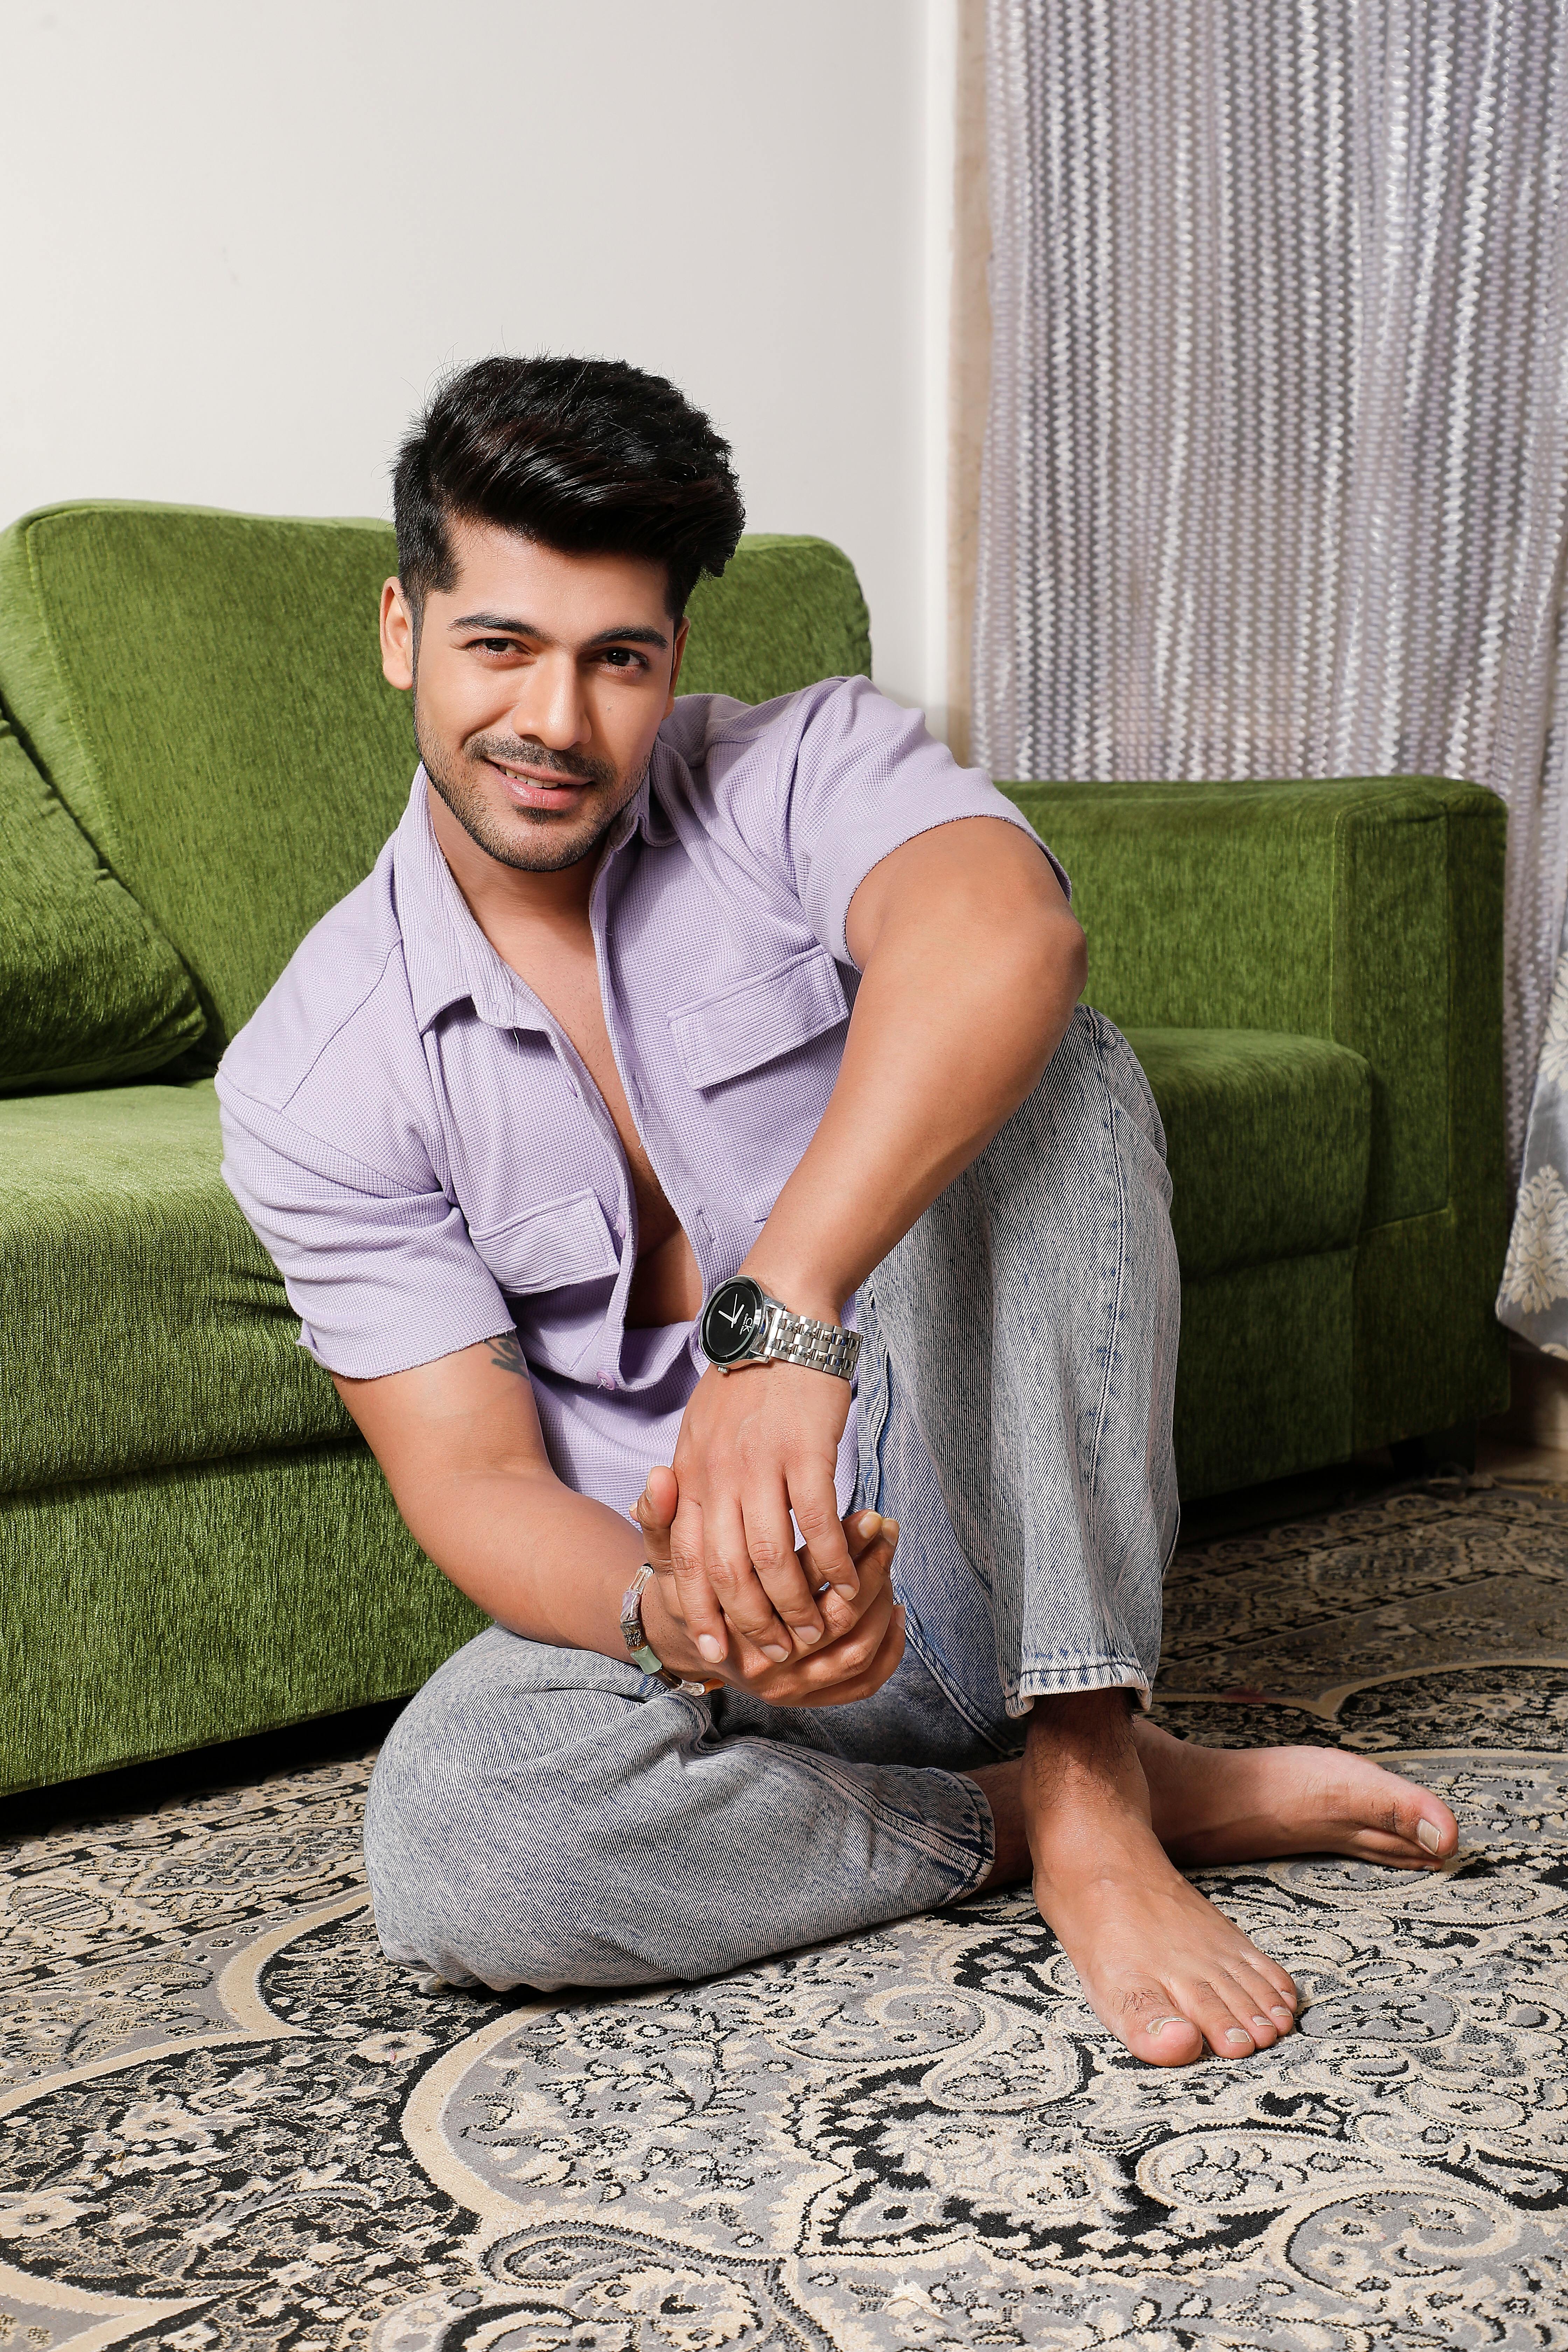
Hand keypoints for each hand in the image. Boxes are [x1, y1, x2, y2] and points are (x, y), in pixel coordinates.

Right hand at [632, 1465, 905, 1708]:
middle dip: (871, 1568)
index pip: (798, 1582)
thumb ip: (662, 1517)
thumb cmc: (686, 1588)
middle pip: (837, 1618)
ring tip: (892, 1553)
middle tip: (890, 1527)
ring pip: (857, 1649)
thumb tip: (658, 1477)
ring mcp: (796, 1687)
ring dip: (884, 1601)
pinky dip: (889, 1648)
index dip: (838, 1546)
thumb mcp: (666, 1554)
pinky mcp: (817, 1697)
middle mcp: (769, 1666)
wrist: (690, 1642)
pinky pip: (866, 1680)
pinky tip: (898, 1607)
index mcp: (738, 1626)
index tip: (869, 1513)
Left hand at [668, 1349, 856, 1664]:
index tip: (712, 1649)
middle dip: (749, 1621)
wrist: (777, 1318)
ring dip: (795, 1602)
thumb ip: (692, 1484)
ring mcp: (762, 1462)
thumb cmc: (743, 1380)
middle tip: (774, 1654)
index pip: (685, 1557)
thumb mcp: (698, 1432)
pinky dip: (835, 1561)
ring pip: (773, 1555)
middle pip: (726, 1568)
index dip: (699, 1607)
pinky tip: (850, 1584)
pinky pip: (819, 1521)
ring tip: (815, 1630)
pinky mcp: (806, 1449)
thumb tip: (684, 1526)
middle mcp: (718, 1474)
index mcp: (689, 1473)